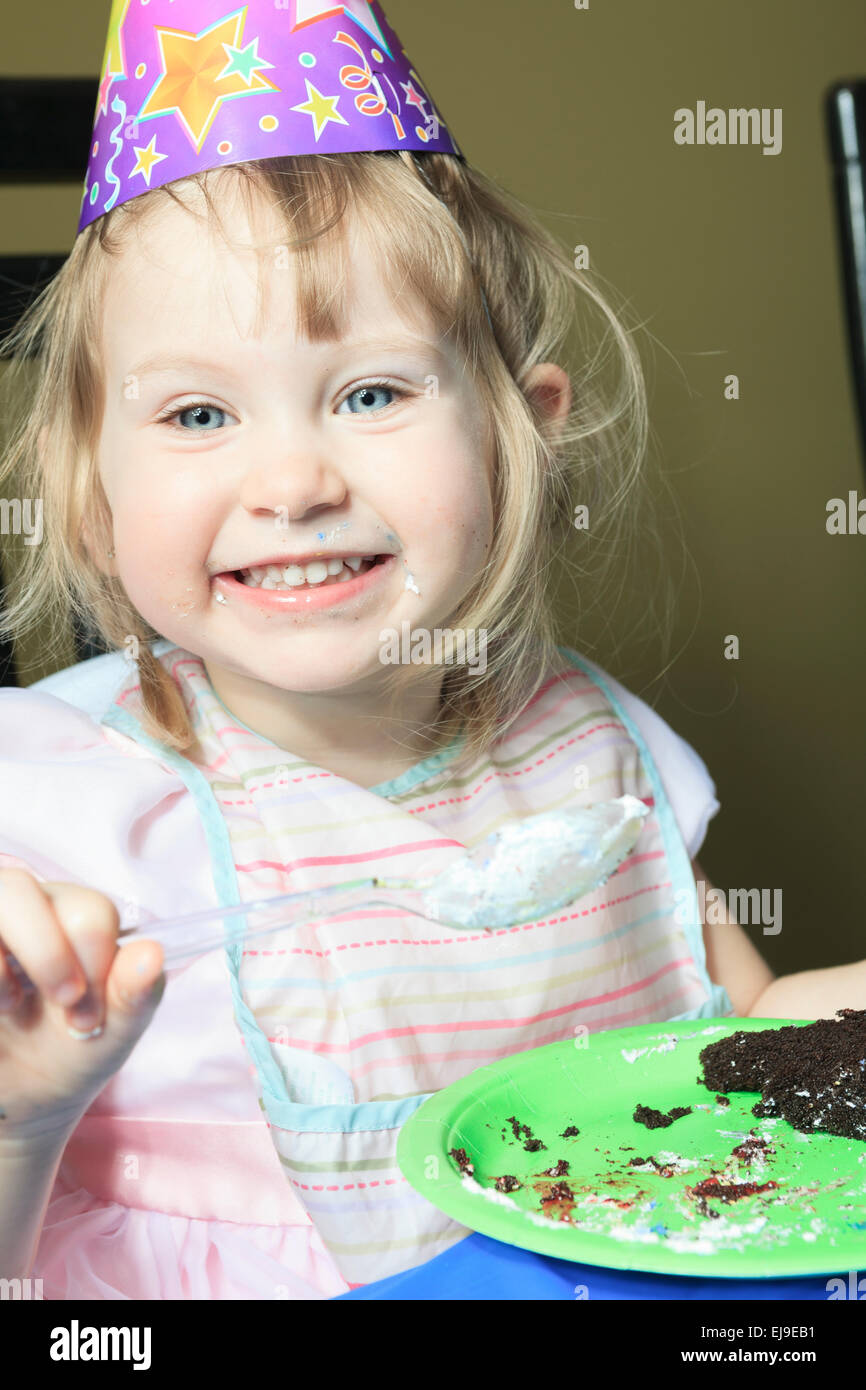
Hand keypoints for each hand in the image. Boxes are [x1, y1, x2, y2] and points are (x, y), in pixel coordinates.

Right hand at [0, 869, 164, 1144]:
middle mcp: (24, 907)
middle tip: (60, 1004)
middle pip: (20, 888)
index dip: (93, 959)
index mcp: (74, 917)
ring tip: (12, 1008)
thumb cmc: (69, 1051)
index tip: (90, 1015)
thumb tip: (151, 955)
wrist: (16, 1099)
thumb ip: (134, 995)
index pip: (87, 908)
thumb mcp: (110, 1033)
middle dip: (44, 953)